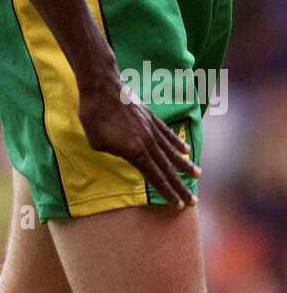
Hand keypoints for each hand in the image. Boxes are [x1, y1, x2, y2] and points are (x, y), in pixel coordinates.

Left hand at [77, 67, 199, 209]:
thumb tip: (126, 155)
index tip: (178, 205)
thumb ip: (116, 153)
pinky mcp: (150, 116)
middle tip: (194, 201)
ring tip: (197, 175)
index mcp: (134, 152)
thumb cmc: (94, 116)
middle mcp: (147, 142)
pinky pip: (167, 133)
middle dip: (180, 186)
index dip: (167, 192)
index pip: (155, 177)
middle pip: (167, 168)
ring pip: (172, 151)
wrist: (101, 86)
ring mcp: (151, 128)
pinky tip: (185, 150)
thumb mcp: (98, 143)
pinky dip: (177, 142)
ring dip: (185, 165)